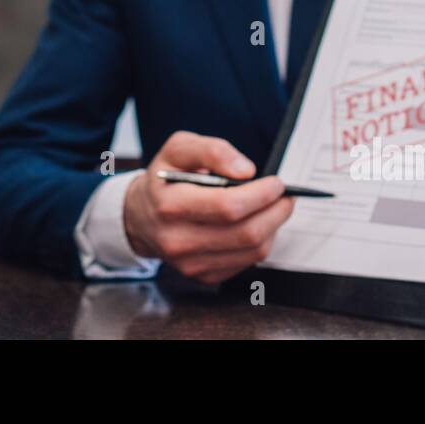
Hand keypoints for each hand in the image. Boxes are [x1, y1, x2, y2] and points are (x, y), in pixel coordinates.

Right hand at [123, 131, 293, 284]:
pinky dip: (260, 243)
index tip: (276, 183)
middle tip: (285, 196)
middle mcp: (178, 240)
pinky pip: (246, 263)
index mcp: (170, 205)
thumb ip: (212, 149)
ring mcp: (190, 263)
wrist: (139, 216)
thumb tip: (246, 170)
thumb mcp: (178, 147)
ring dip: (272, 228)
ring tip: (274, 208)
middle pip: (245, 233)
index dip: (261, 195)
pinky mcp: (202, 276)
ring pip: (251, 251)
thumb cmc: (164, 179)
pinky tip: (256, 225)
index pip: (228, 206)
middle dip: (275, 212)